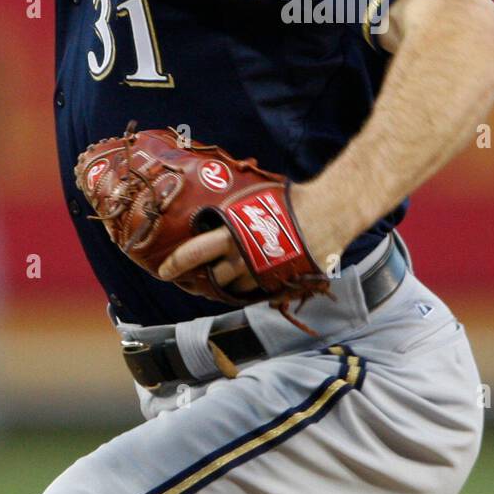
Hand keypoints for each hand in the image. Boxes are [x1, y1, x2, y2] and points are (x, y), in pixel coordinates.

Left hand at [155, 180, 350, 291]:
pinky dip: (250, 287)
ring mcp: (262, 276)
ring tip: (225, 276)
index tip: (164, 272)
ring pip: (235, 290)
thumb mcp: (255, 201)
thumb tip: (214, 214)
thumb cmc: (292, 201)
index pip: (193, 255)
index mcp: (232, 236)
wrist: (329, 214)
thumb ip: (234, 215)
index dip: (174, 265)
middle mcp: (243, 260)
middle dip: (202, 281)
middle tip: (193, 279)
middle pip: (213, 281)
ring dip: (228, 285)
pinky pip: (257, 292)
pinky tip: (250, 278)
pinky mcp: (280, 285)